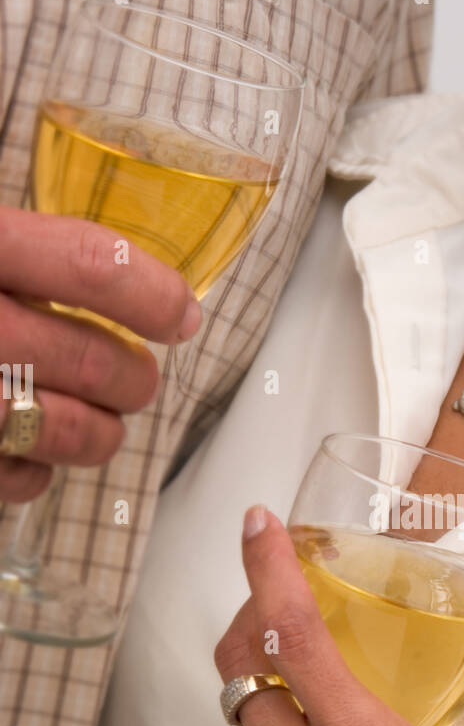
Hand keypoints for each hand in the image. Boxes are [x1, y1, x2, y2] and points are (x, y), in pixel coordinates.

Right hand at [0, 207, 202, 499]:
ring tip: (100, 424)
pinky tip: (32, 448)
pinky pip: (20, 475)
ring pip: (65, 428)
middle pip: (92, 358)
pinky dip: (39, 468)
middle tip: (137, 382)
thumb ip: (29, 250)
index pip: (91, 267)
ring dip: (100, 433)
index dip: (154, 296)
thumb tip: (120, 270)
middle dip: (133, 379)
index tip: (182, 316)